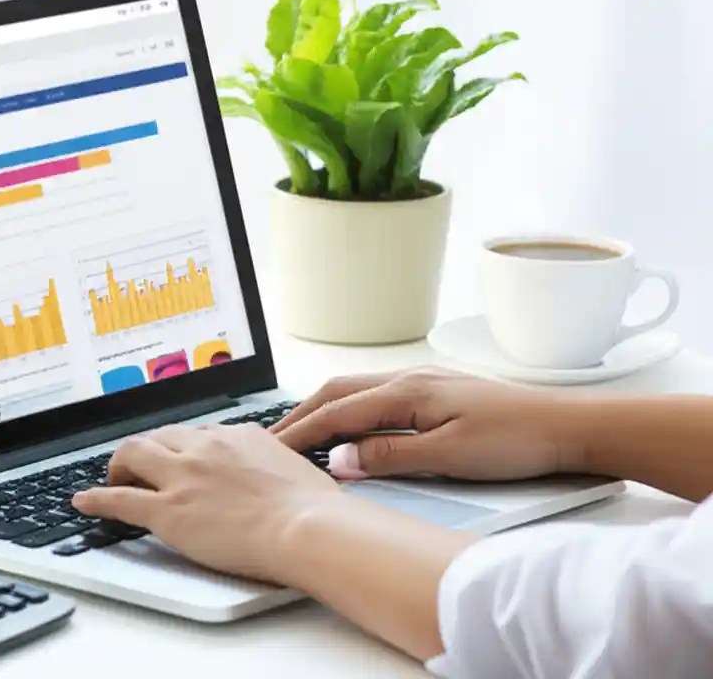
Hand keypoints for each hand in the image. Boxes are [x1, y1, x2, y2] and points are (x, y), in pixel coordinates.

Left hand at [72, 423, 340, 585]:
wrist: (306, 526)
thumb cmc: (314, 507)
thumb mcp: (296, 465)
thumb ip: (274, 462)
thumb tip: (277, 471)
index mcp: (237, 436)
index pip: (199, 433)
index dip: (186, 448)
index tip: (182, 458)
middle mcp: (204, 448)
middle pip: (161, 436)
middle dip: (148, 449)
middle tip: (141, 465)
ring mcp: (182, 478)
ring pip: (134, 454)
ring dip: (120, 464)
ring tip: (113, 476)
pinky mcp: (167, 511)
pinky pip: (120, 500)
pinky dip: (96, 500)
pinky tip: (83, 502)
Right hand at [271, 367, 579, 480]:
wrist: (567, 426)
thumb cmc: (514, 441)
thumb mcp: (447, 456)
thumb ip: (389, 456)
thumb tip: (339, 459)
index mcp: (406, 392)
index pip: (337, 412)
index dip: (301, 433)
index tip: (271, 451)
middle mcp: (408, 379)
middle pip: (336, 392)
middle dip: (300, 415)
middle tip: (271, 440)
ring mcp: (422, 381)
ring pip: (355, 390)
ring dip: (322, 409)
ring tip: (299, 432)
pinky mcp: (436, 392)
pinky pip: (375, 395)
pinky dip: (348, 409)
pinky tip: (348, 424)